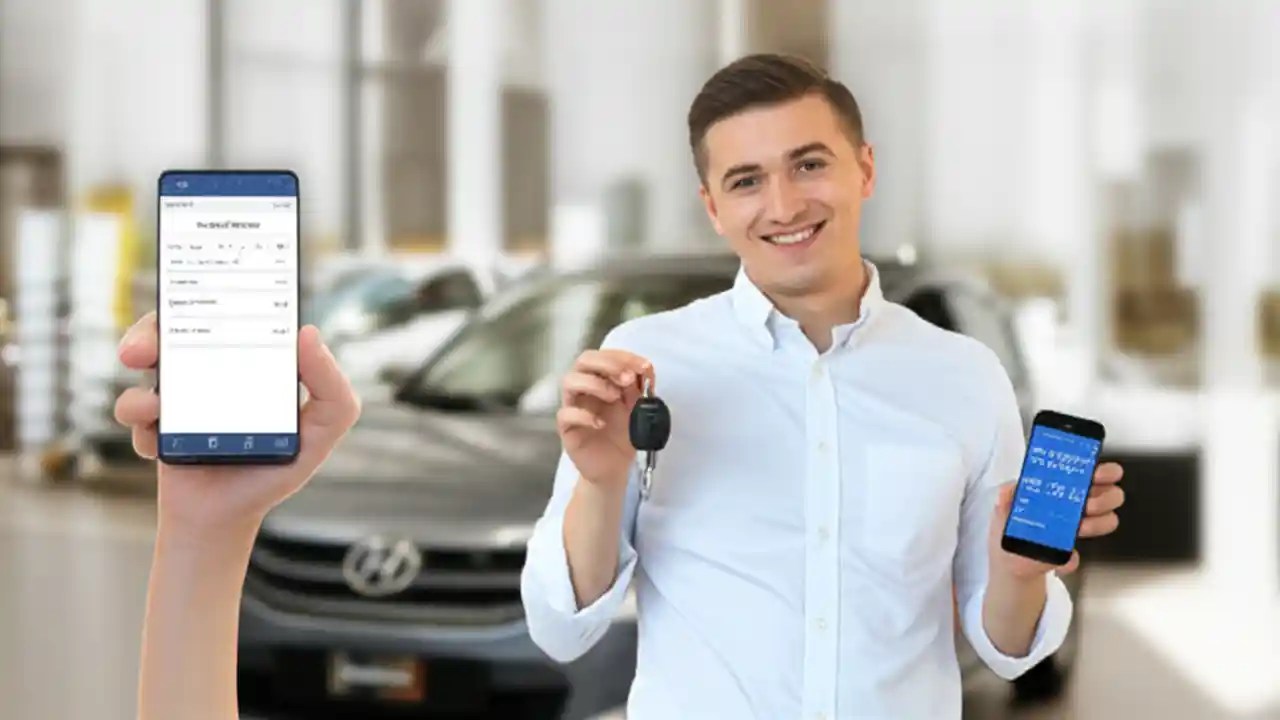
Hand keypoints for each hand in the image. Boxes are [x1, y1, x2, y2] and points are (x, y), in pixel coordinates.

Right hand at [114, 312, 361, 535]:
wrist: (229, 519)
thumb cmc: (276, 467)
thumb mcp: (323, 428)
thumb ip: (332, 387)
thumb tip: (308, 332)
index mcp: (247, 359)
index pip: (229, 313)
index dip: (215, 290)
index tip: (204, 280)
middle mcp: (208, 368)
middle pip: (175, 327)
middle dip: (153, 328)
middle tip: (145, 347)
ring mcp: (176, 393)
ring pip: (144, 360)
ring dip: (139, 371)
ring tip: (153, 402)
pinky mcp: (152, 423)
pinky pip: (133, 409)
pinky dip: (139, 418)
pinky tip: (156, 435)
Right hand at [556, 349, 652, 488]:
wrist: (615, 468)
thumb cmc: (623, 435)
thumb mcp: (638, 409)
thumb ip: (641, 389)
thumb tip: (646, 369)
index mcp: (601, 380)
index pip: (605, 356)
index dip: (623, 357)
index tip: (643, 366)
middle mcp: (585, 389)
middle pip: (584, 361)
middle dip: (607, 364)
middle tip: (627, 378)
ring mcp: (574, 407)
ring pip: (569, 381)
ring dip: (594, 384)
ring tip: (615, 397)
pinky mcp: (567, 429)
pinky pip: (566, 415)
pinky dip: (584, 415)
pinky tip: (600, 423)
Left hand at [990, 461, 1124, 579]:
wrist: (1007, 563)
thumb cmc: (1010, 529)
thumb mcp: (1002, 507)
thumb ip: (1006, 495)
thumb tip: (1007, 490)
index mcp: (1064, 489)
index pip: (1093, 473)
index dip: (1104, 471)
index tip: (1098, 473)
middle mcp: (1077, 507)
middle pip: (1111, 495)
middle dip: (1105, 497)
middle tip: (1088, 503)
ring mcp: (1077, 530)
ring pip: (1108, 520)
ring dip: (1097, 523)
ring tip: (1078, 526)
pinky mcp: (1069, 556)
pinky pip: (1076, 557)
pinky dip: (1068, 558)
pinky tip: (1057, 554)